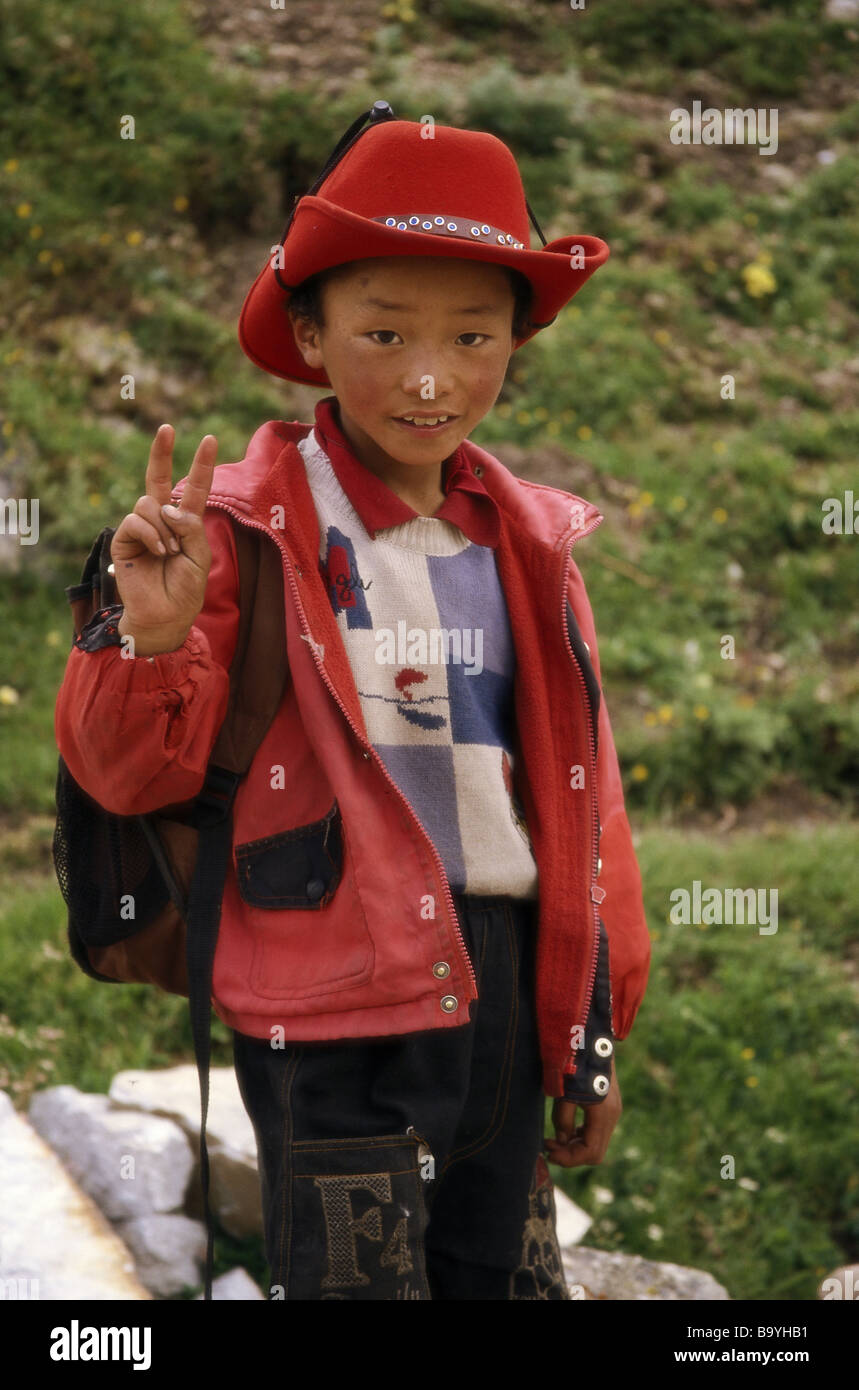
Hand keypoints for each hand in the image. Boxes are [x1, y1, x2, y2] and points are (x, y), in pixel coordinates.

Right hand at [111, 425, 216, 649]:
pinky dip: (151, 534)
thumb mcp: (200, 556)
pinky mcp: (124, 539)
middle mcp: (162, 520)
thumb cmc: (185, 589)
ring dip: (164, 526)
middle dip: (162, 452)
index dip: (201, 465)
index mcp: (185, 523)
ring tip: (170, 553)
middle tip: (167, 428)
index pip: (193, 488)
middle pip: (158, 479)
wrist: (165, 615)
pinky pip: (136, 519)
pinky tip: (159, 552)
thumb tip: (166, 506)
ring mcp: (141, 528)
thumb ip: (190, 527)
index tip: (209, 440)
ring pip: (149, 503)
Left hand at [544, 1055, 620, 1167]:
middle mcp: (613, 1116)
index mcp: (604, 1115)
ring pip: (596, 1142)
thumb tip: (561, 1140)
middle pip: (595, 1152)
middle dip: (571, 1154)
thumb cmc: (575, 1063)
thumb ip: (562, 1120)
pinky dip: (580, 1135)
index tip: (550, 1154)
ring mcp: (613, 1111)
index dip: (570, 1159)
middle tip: (549, 1148)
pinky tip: (565, 1129)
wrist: (591, 1038)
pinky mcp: (608, 1105)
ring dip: (575, 1145)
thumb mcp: (563, 1092)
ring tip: (553, 1140)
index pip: (591, 1152)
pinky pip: (596, 1130)